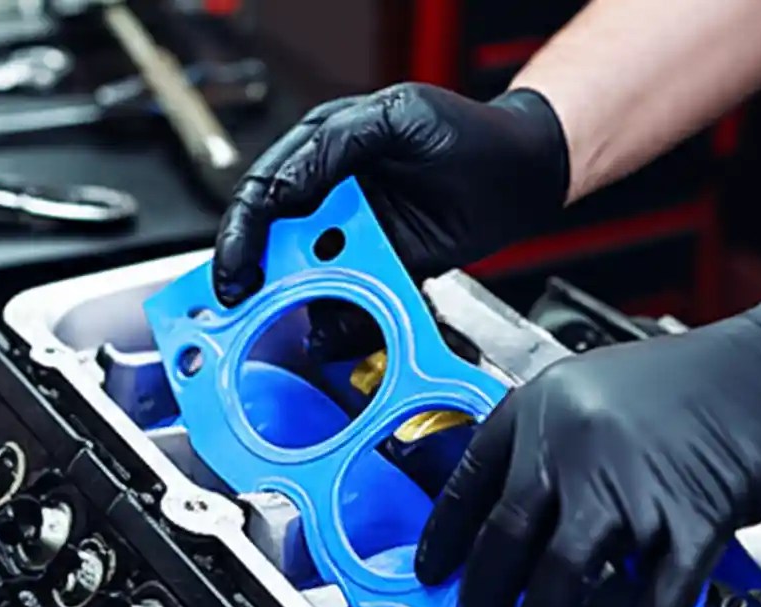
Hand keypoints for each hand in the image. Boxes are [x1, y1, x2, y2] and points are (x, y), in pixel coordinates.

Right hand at [212, 83, 568, 356]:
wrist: (524, 173)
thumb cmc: (470, 131)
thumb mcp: (396, 120)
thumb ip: (336, 145)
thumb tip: (284, 188)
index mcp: (323, 147)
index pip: (265, 190)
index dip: (242, 231)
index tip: (236, 267)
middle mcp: (332, 192)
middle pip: (278, 241)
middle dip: (261, 277)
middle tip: (246, 305)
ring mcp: (357, 232)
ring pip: (312, 277)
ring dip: (304, 302)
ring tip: (301, 323)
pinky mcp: (384, 266)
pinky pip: (352, 298)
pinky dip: (344, 319)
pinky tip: (339, 331)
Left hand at [414, 262, 760, 606]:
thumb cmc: (699, 378)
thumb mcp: (598, 392)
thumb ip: (553, 450)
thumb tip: (516, 522)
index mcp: (545, 405)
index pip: (470, 482)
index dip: (444, 538)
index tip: (431, 574)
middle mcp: (577, 439)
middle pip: (506, 538)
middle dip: (480, 601)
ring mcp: (635, 478)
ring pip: (562, 576)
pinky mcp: (695, 515)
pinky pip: (653, 598)